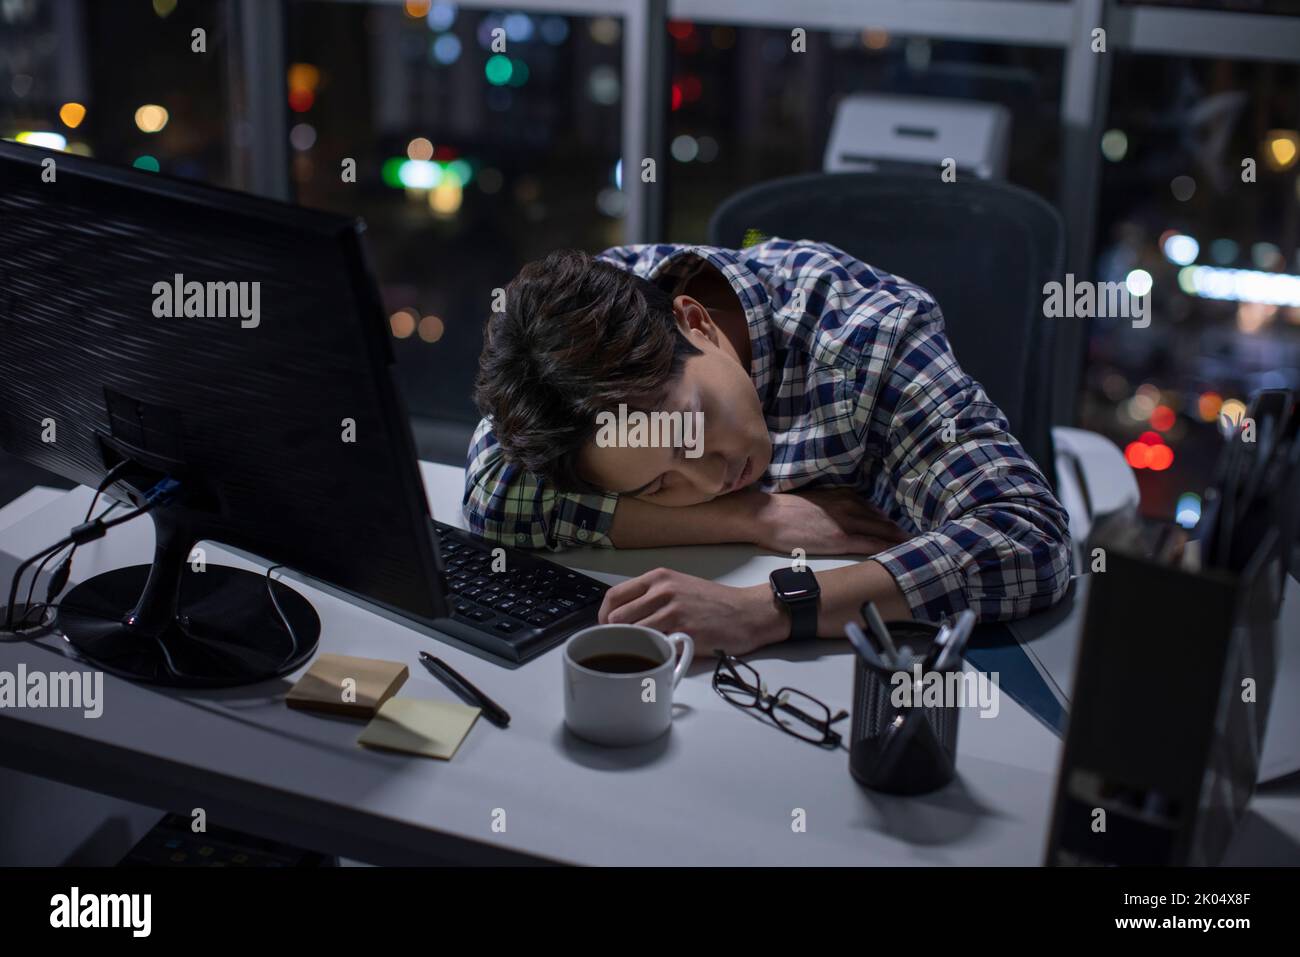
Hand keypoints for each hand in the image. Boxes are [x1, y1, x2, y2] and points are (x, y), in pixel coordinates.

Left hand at [597, 567, 782, 655]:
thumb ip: (651, 598)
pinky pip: (656, 648)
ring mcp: (673, 611)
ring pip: (633, 634)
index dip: (604, 617)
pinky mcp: (686, 631)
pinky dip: (655, 656)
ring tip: (644, 653)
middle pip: (617, 618)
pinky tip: (663, 657)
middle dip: (617, 636)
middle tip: (626, 647)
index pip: (613, 596)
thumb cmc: (713, 603)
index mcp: (658, 578)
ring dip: (634, 648)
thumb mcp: (678, 587)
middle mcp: (662, 591)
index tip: (607, 631)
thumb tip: (621, 619)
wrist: (747, 612)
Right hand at [747, 488, 908, 555]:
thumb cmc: (784, 512)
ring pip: (883, 531)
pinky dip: (888, 548)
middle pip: (884, 521)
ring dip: (900, 540)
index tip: (904, 530)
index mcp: (844, 497)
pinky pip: (872, 544)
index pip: (876, 510)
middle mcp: (850, 506)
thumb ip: (834, 507)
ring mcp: (847, 522)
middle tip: (921, 541)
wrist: (768, 515)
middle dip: (901, 531)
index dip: (891, 522)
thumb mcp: (815, 501)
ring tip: (918, 549)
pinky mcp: (840, 539)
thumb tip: (845, 518)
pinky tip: (900, 554)